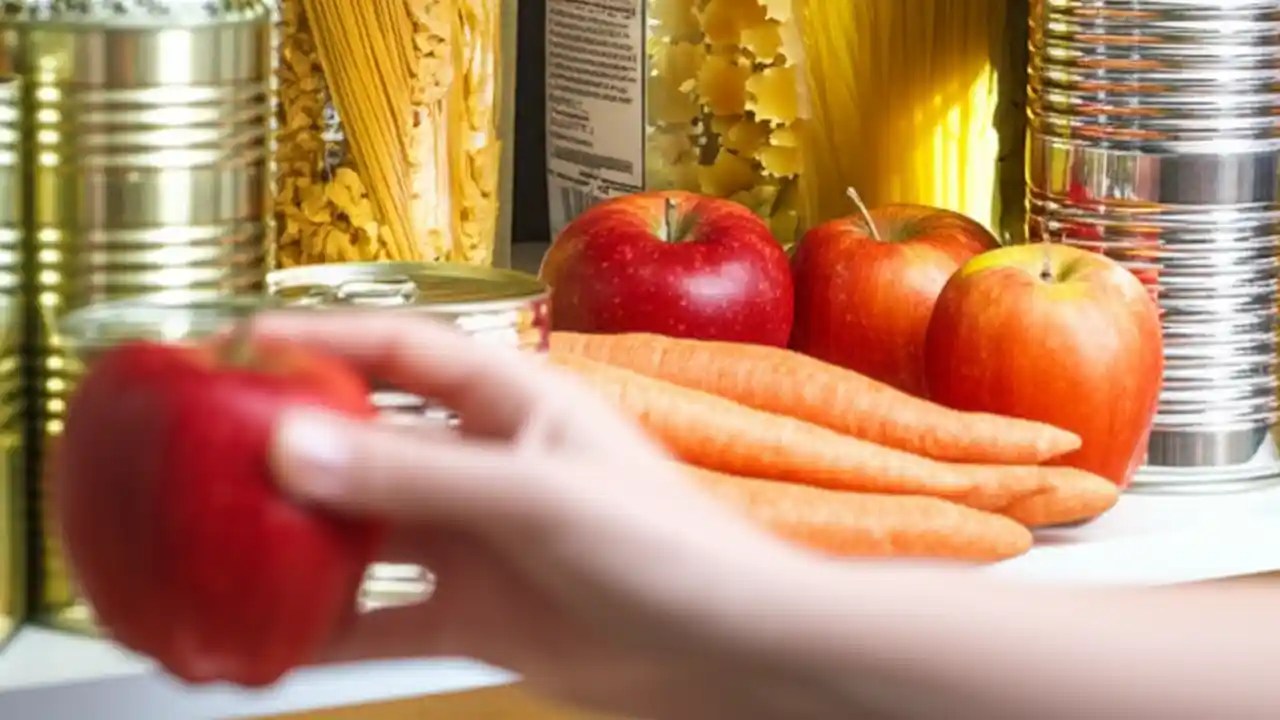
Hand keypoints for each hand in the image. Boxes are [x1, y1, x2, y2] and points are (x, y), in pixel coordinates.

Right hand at [258, 312, 827, 718]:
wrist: (729, 651)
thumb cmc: (669, 548)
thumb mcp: (536, 497)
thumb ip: (419, 476)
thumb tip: (297, 445)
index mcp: (514, 403)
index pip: (401, 350)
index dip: (322, 339)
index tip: (239, 340)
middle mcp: (488, 463)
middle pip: (370, 438)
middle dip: (295, 441)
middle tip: (208, 447)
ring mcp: (480, 540)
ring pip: (368, 531)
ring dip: (303, 540)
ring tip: (222, 544)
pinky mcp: (479, 611)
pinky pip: (386, 618)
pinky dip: (332, 629)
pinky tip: (277, 640)